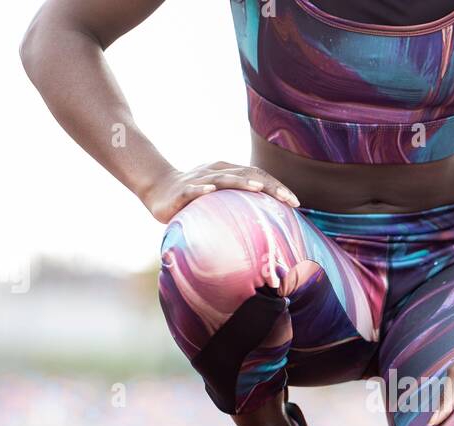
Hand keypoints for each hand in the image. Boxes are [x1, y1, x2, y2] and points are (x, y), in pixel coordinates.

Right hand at [141, 161, 299, 223]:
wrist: (158, 187)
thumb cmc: (195, 196)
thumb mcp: (220, 198)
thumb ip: (240, 206)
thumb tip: (268, 227)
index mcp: (229, 171)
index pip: (258, 175)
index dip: (278, 186)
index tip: (295, 202)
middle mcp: (217, 171)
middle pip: (247, 174)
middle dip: (269, 185)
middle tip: (287, 199)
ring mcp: (199, 179)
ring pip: (223, 178)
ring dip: (240, 182)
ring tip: (258, 188)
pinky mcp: (182, 190)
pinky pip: (192, 189)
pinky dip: (201, 188)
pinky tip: (209, 190)